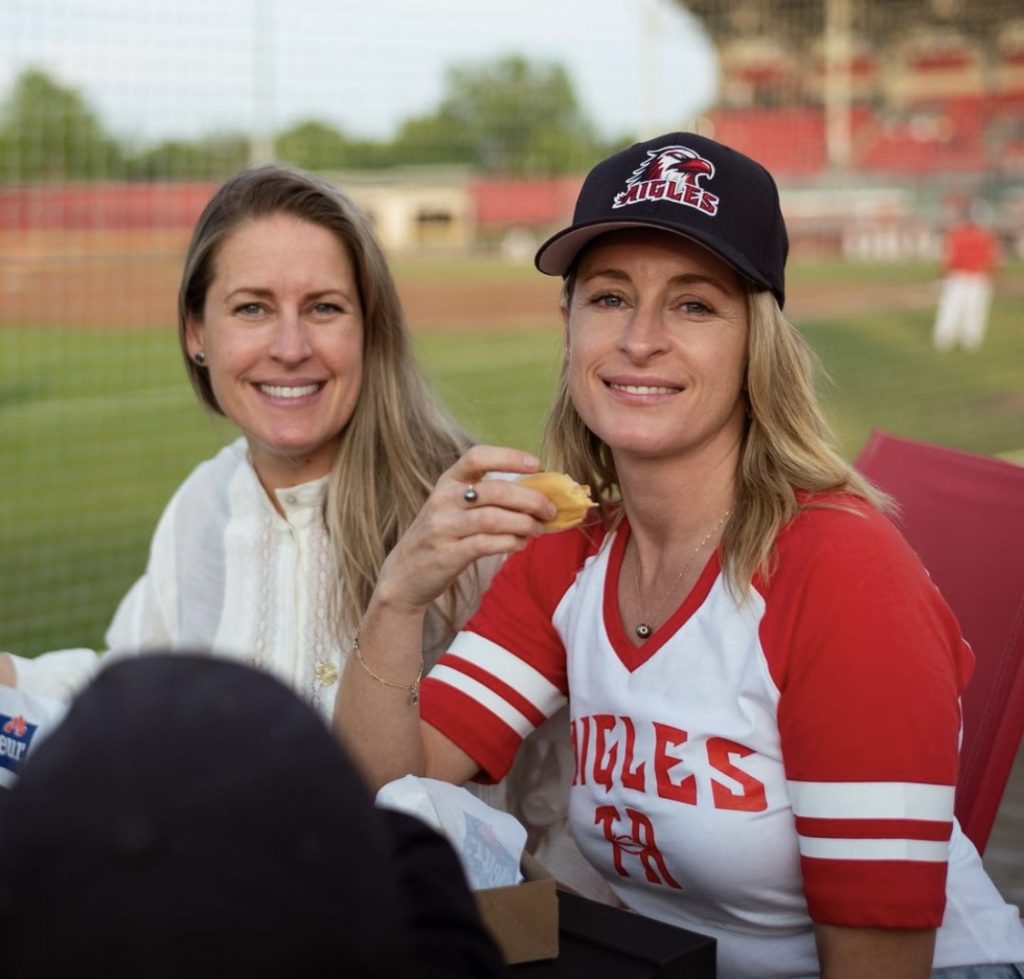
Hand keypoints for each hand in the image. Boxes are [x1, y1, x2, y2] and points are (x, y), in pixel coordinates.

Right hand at [375, 445, 557, 614]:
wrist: (405, 575)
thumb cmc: (442, 535)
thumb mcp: (454, 507)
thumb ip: (487, 497)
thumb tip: (538, 493)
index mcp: (447, 481)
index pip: (477, 457)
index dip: (508, 457)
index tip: (536, 464)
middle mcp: (443, 500)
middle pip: (495, 490)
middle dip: (530, 499)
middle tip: (550, 509)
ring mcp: (443, 527)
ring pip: (493, 518)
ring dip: (524, 523)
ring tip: (538, 529)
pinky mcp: (447, 554)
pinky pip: (487, 544)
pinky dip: (511, 543)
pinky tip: (521, 544)